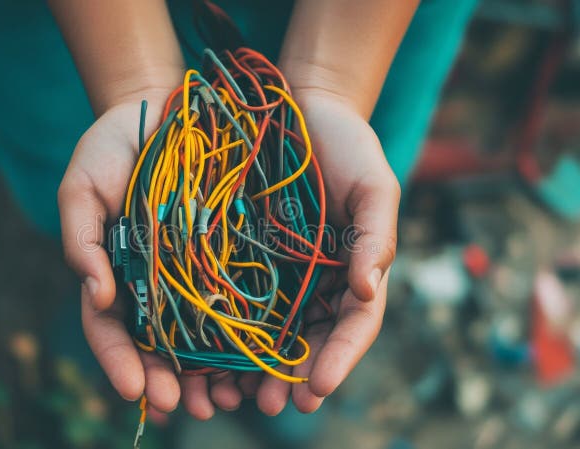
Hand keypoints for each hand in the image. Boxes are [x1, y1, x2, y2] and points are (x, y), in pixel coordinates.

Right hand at [58, 90, 247, 420]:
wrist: (161, 110)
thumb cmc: (110, 149)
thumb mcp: (81, 187)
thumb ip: (82, 239)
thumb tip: (97, 295)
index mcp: (112, 274)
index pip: (109, 330)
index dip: (119, 363)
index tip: (135, 391)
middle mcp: (151, 283)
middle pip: (155, 346)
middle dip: (167, 380)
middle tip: (185, 407)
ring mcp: (187, 272)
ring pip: (197, 334)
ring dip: (208, 373)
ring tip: (225, 401)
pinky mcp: (225, 255)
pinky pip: (233, 299)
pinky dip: (241, 333)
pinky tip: (255, 359)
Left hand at [254, 88, 400, 414]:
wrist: (300, 110)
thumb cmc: (347, 147)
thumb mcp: (374, 187)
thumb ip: (375, 237)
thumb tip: (365, 290)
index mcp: (354, 273)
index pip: (353, 326)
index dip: (338, 359)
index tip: (317, 387)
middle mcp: (317, 282)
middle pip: (309, 341)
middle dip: (292, 377)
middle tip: (271, 403)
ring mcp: (279, 273)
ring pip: (268, 331)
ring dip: (253, 368)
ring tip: (233, 395)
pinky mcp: (240, 257)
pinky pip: (232, 299)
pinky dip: (222, 332)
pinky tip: (204, 357)